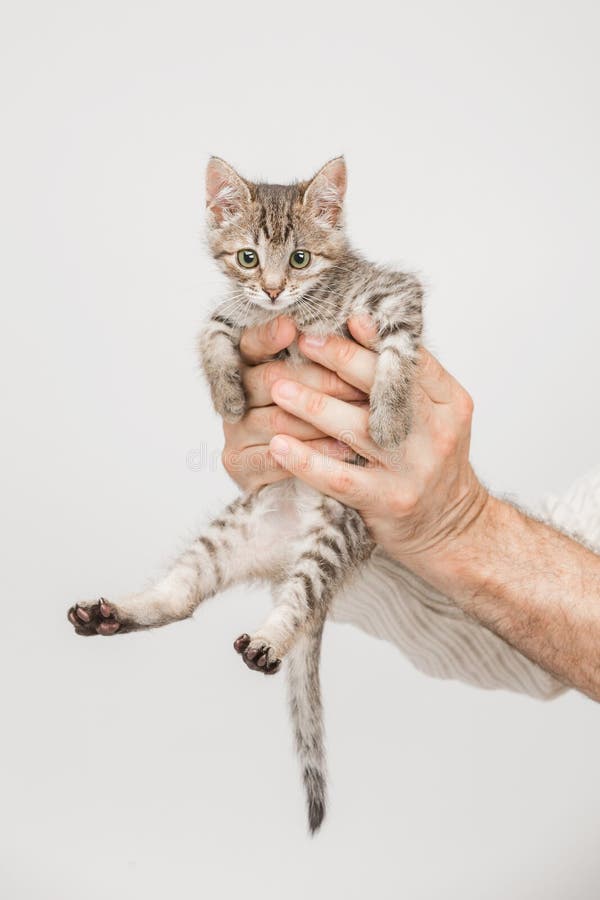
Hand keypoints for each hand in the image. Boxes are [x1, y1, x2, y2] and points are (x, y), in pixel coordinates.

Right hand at [221, 316, 366, 490]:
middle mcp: (236, 394)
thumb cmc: (325, 417)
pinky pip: (277, 457)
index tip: (291, 328)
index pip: (250, 343)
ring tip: (361, 416)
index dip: (268, 336)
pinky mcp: (238, 464)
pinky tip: (344, 448)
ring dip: (323, 419)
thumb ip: (333, 353)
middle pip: (270, 380)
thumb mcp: (327, 379)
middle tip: (357, 383)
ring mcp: (233, 431)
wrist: (313, 478)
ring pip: (278, 420)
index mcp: (248, 363)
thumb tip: (359, 320)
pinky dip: (315, 452)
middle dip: (319, 381)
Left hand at [266, 315, 489, 566]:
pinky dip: (306, 459)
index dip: (373, 338)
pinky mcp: (388, 500)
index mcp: (451, 402)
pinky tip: (278, 445)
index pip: (411, 360)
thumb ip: (407, 377)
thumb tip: (359, 322)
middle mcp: (437, 432)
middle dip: (338, 360)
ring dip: (311, 404)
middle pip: (382, 387)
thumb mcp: (437, 415)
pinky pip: (340, 476)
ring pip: (355, 427)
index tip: (339, 319)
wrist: (451, 529)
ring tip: (278, 387)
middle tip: (302, 342)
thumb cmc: (430, 461)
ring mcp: (412, 468)